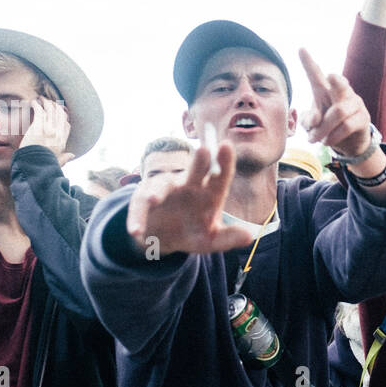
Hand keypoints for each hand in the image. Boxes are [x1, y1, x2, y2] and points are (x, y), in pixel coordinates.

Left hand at [19, 98, 73, 165]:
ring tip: (41, 98)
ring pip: (51, 111)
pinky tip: (33, 101)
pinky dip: (37, 105)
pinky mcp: (39, 126)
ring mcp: (49, 129)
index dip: (63, 117)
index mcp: (62, 142)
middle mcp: (58, 134)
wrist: (35, 165)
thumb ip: (65, 158)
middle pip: (60, 115)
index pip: (66, 125)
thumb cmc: (43, 165)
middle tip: (49, 102)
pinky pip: (40, 111)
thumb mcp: (57, 162)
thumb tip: (72, 155)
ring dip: (46, 103)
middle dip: (55, 107)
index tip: (59, 113)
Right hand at [125, 143, 253, 256]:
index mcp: (209, 193)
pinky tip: (136, 231)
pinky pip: (140, 207)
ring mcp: (165, 189)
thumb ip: (228, 238)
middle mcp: (188, 185)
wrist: (163, 238)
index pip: (220, 176)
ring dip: (157, 192)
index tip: (227, 146)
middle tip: (204, 151)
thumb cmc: (192, 232)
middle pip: (195, 171)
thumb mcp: (210, 240)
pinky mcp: (143, 200)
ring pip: (161, 187)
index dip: (225, 162)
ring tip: (155, 199)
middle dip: (199, 162)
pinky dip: (137, 218)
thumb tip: (249, 237)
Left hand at [299, 49, 372, 158]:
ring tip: (314, 139)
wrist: (350, 143)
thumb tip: (316, 120)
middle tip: (330, 77)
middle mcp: (342, 92)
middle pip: (339, 83)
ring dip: (323, 128)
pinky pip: (346, 126)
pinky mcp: (363, 118)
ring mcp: (355, 104)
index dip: (309, 63)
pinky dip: (333, 136)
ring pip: (338, 112)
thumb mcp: (313, 125)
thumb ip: (309, 121)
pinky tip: (326, 142)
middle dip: (336, 80)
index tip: (300, 49)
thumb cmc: (328, 127)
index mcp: (326, 90)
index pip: (317, 75)